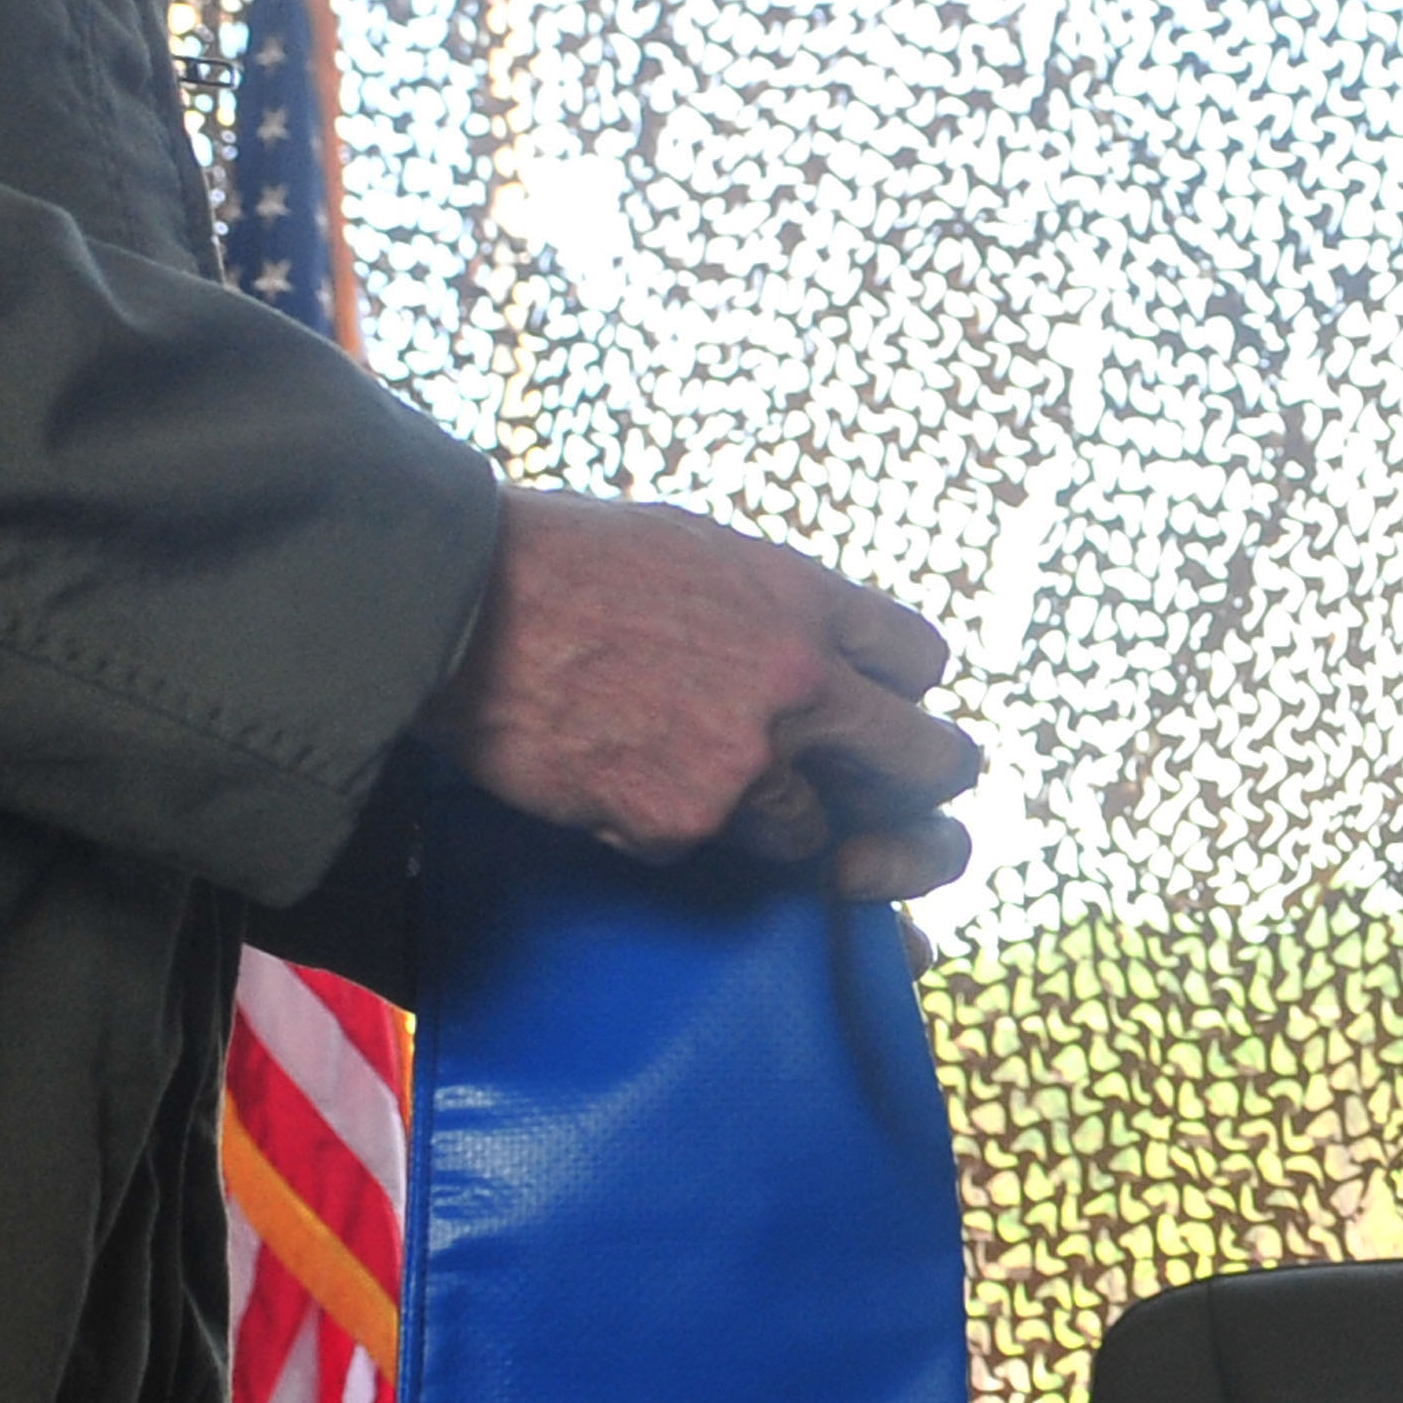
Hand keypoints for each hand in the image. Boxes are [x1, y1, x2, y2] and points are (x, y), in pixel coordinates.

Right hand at [423, 487, 982, 899]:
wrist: (469, 609)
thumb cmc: (571, 563)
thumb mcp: (704, 551)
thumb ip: (778, 606)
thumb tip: (818, 650)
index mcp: (808, 601)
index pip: (922, 662)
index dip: (899, 692)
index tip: (872, 705)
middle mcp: (802, 686)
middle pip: (932, 764)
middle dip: (916, 788)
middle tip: (883, 799)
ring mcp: (747, 765)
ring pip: (814, 831)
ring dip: (770, 818)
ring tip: (693, 776)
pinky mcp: (682, 826)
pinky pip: (706, 851)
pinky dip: (668, 828)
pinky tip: (616, 776)